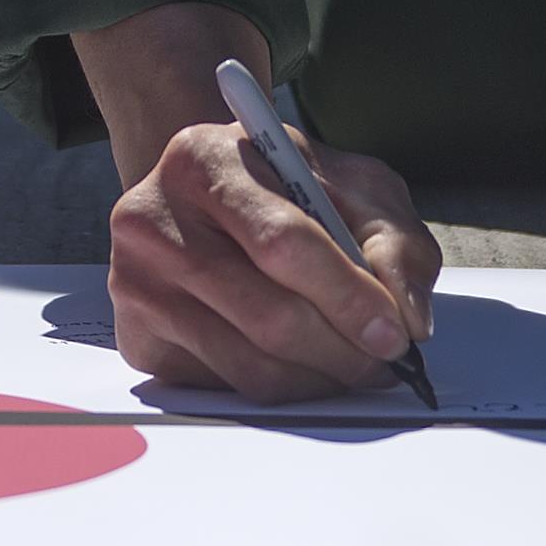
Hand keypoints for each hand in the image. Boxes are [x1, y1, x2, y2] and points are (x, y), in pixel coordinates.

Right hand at [109, 124, 439, 402]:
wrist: (205, 195)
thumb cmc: (284, 187)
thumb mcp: (351, 184)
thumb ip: (393, 238)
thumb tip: (409, 317)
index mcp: (203, 158)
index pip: (283, 242)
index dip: (348, 296)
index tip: (394, 334)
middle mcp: (152, 219)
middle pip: (267, 314)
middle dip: (342, 350)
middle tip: (384, 363)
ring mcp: (136, 283)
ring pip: (248, 364)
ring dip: (319, 379)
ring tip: (355, 366)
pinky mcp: (137, 337)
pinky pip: (225, 386)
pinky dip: (281, 388)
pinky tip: (307, 366)